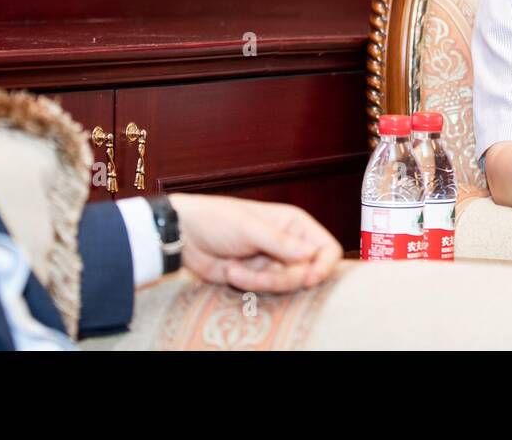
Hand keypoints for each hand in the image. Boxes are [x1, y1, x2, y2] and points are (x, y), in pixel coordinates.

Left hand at [168, 194, 341, 292]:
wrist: (185, 235)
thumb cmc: (217, 220)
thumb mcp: (250, 228)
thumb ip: (282, 243)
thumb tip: (313, 254)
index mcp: (294, 224)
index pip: (327, 249)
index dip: (323, 266)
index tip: (308, 278)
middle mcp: (289, 244)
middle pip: (306, 273)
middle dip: (281, 278)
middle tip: (257, 273)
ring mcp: (273, 262)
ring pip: (285, 286)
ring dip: (259, 282)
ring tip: (234, 270)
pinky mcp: (257, 278)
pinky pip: (265, 292)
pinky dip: (248, 286)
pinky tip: (230, 271)